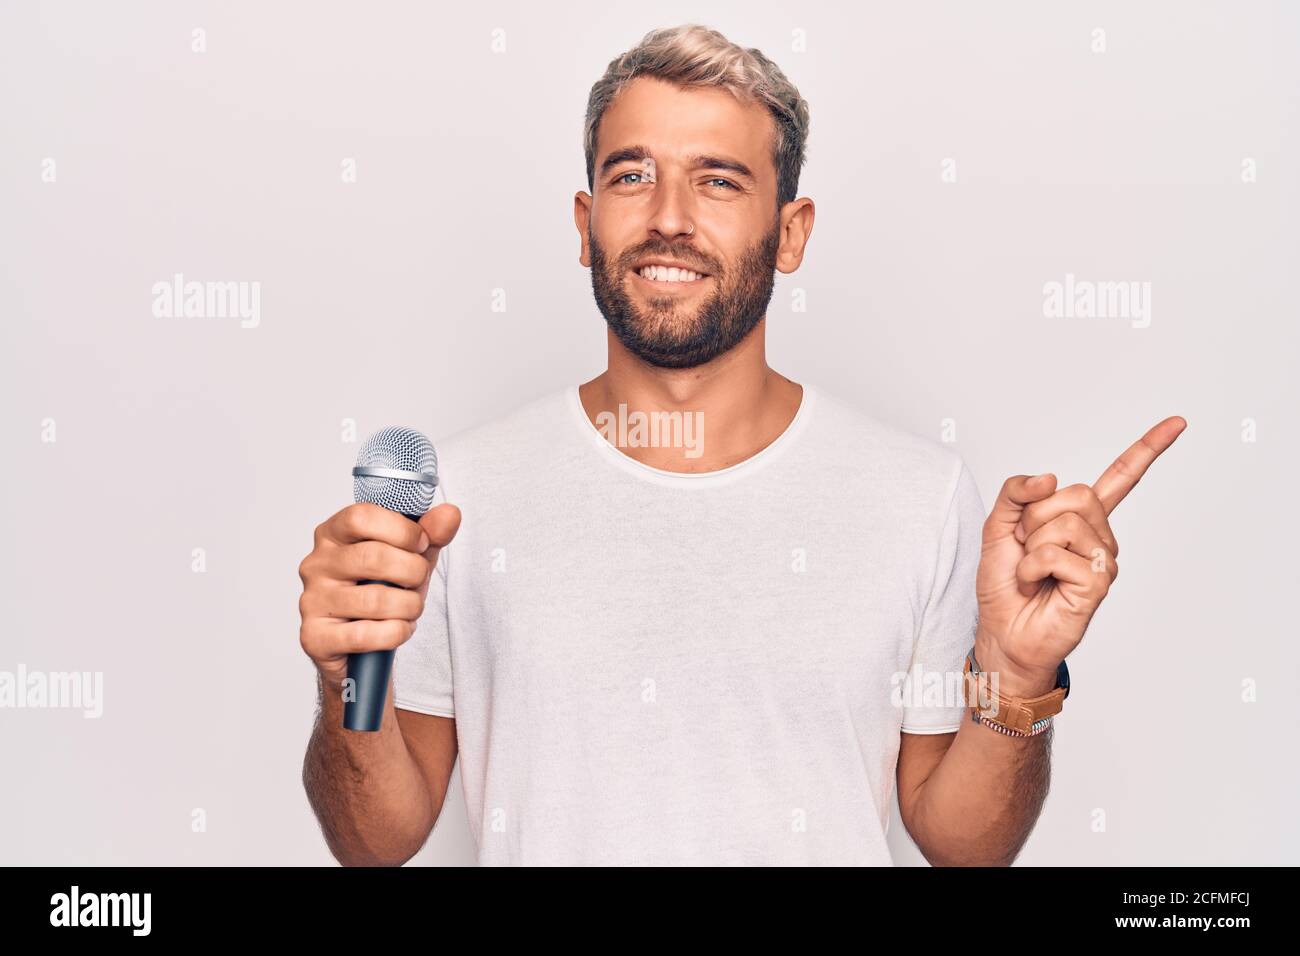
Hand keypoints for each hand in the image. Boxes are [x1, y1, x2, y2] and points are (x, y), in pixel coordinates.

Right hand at [298, 501, 461, 687]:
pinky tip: (397, 629)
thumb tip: (449, 514)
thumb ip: (431, 533)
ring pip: (374, 600)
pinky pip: (365, 634)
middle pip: (372, 557)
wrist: (363, 643)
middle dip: (412, 571)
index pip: (361, 517)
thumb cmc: (383, 591)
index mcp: (334, 534)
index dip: (402, 530)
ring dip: (408, 606)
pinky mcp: (315, 637)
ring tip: (410, 608)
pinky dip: (395, 633)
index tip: (421, 544)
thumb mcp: (412, 556)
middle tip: (418, 581)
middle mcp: (317, 564)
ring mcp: (312, 601)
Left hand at [974, 417, 1186, 695]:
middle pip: (1075, 493)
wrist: (1002, 632)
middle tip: (1026, 548)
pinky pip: (1058, 553)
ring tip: (1033, 571)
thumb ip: (1016, 491)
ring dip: (1031, 545)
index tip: (1178, 422)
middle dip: (1034, 517)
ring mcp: (1104, 560)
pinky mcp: (1099, 583)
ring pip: (1065, 522)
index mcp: (1081, 518)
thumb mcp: (998, 526)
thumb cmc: (1005, 585)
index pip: (1120, 478)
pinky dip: (1033, 566)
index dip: (1147, 449)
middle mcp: (1100, 536)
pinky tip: (1038, 584)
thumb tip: (1050, 477)